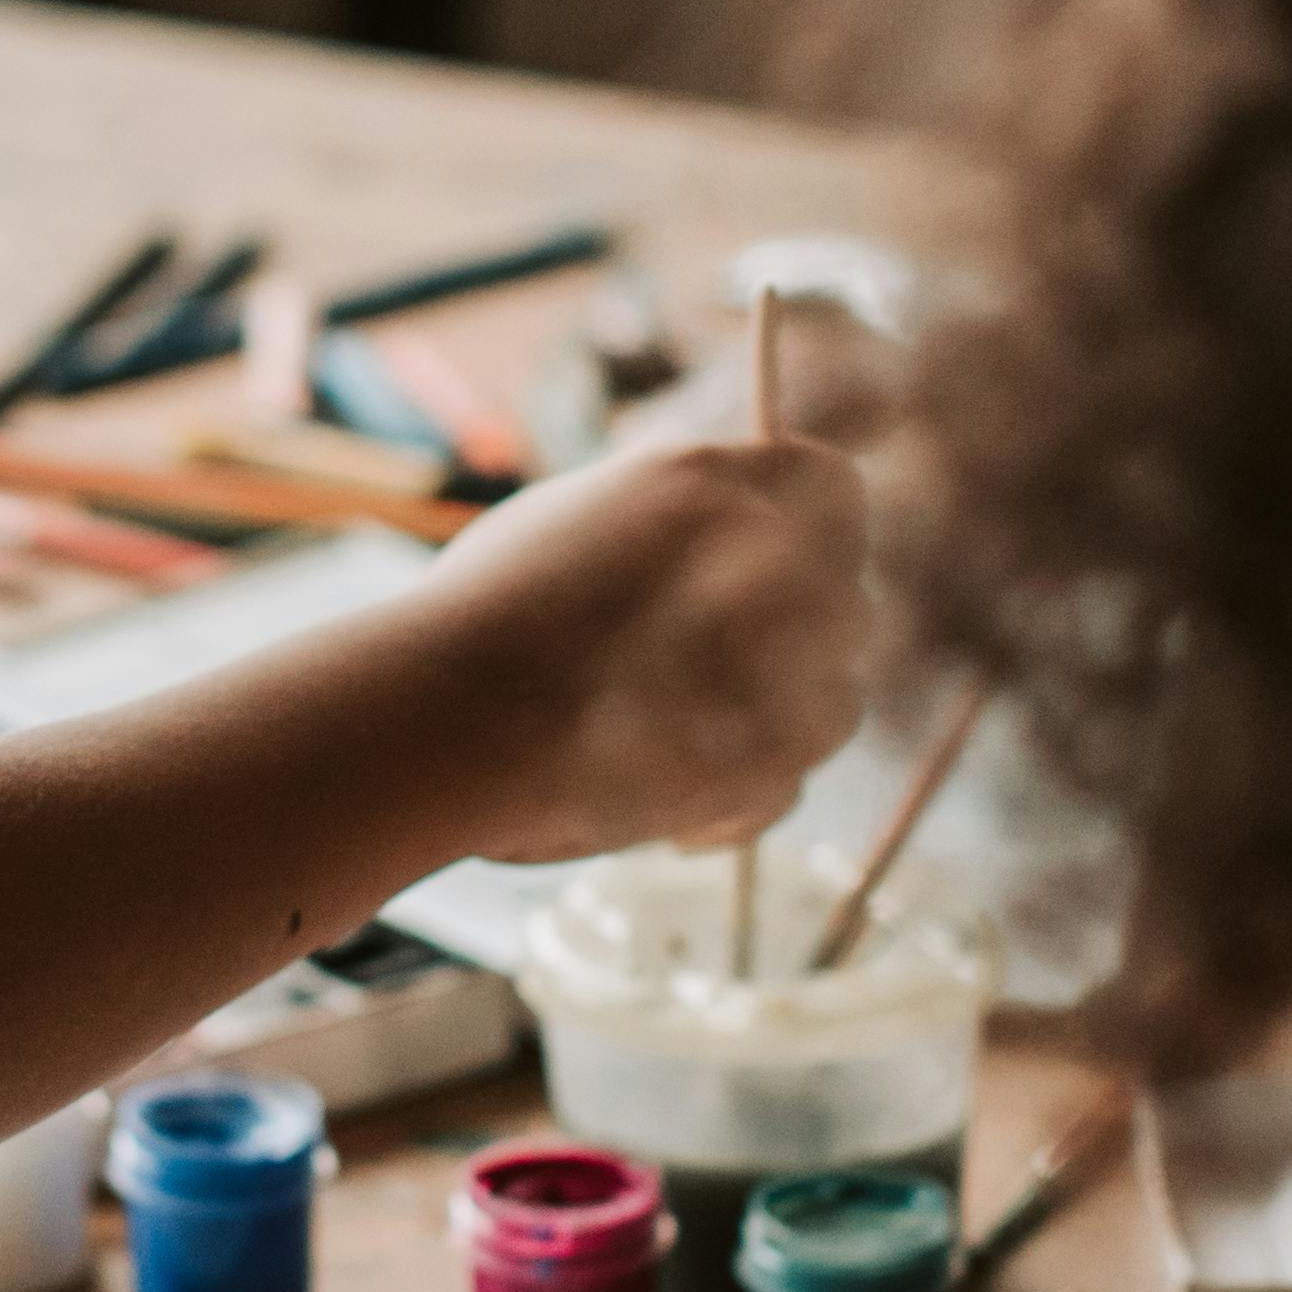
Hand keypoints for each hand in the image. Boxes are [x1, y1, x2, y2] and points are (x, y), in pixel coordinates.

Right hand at [420, 423, 870, 864]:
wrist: (445, 714)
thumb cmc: (476, 621)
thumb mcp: (572, 524)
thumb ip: (662, 527)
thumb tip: (702, 544)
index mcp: (708, 479)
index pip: (832, 487)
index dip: (817, 541)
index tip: (779, 585)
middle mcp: (764, 554)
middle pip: (846, 603)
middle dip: (794, 654)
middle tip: (715, 688)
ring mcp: (780, 658)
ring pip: (837, 702)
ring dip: (772, 732)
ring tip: (680, 750)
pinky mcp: (773, 754)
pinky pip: (787, 785)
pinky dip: (733, 806)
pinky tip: (665, 813)